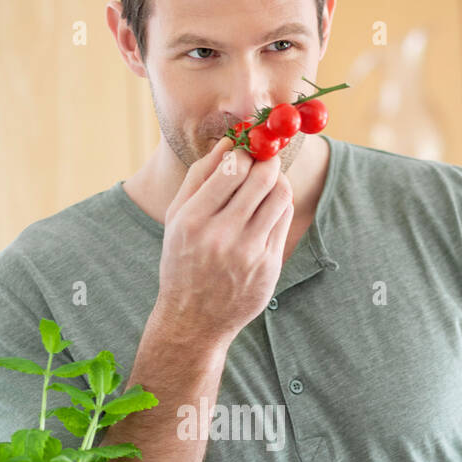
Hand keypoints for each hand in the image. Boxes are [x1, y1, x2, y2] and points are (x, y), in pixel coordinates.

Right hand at [155, 136, 293, 346]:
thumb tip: (228, 142)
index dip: (245, 152)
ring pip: (280, 196)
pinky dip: (279, 206)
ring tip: (267, 182)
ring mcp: (249, 254)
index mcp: (194, 221)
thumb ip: (199, 177)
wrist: (194, 319)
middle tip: (264, 159)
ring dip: (277, 181)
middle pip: (263, 178)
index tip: (245, 152)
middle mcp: (222, 237)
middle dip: (267, 161)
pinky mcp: (269, 266)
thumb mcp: (176, 218)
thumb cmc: (182, 260)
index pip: (233, 168)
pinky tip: (267, 208)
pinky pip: (284, 220)